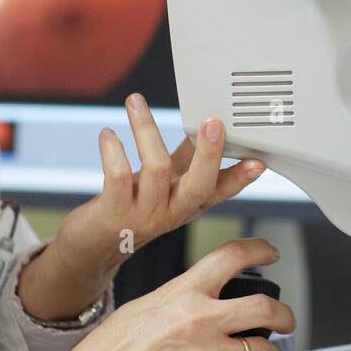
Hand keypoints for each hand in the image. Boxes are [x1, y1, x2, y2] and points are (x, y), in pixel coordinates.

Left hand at [19, 93, 266, 320]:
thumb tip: (208, 124)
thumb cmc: (131, 208)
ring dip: (147, 130)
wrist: (92, 247)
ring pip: (157, 169)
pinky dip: (113, 150)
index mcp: (188, 204)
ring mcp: (144, 213)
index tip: (258, 161)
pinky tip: (109, 134)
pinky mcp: (113, 212)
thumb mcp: (167, 186)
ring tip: (136, 103)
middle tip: (213, 121)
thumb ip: (188, 159)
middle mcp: (172, 211)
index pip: (221, 191)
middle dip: (209, 153)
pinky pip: (119, 175)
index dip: (241, 177)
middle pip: (199, 186)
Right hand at [69, 238, 295, 350]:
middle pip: (263, 306)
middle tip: (286, 318)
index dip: (259, 250)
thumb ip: (182, 297)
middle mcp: (199, 319)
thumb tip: (205, 295)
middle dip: (284, 313)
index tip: (270, 252)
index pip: (231, 257)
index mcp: (183, 292)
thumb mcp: (146, 305)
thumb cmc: (110, 349)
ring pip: (263, 349)